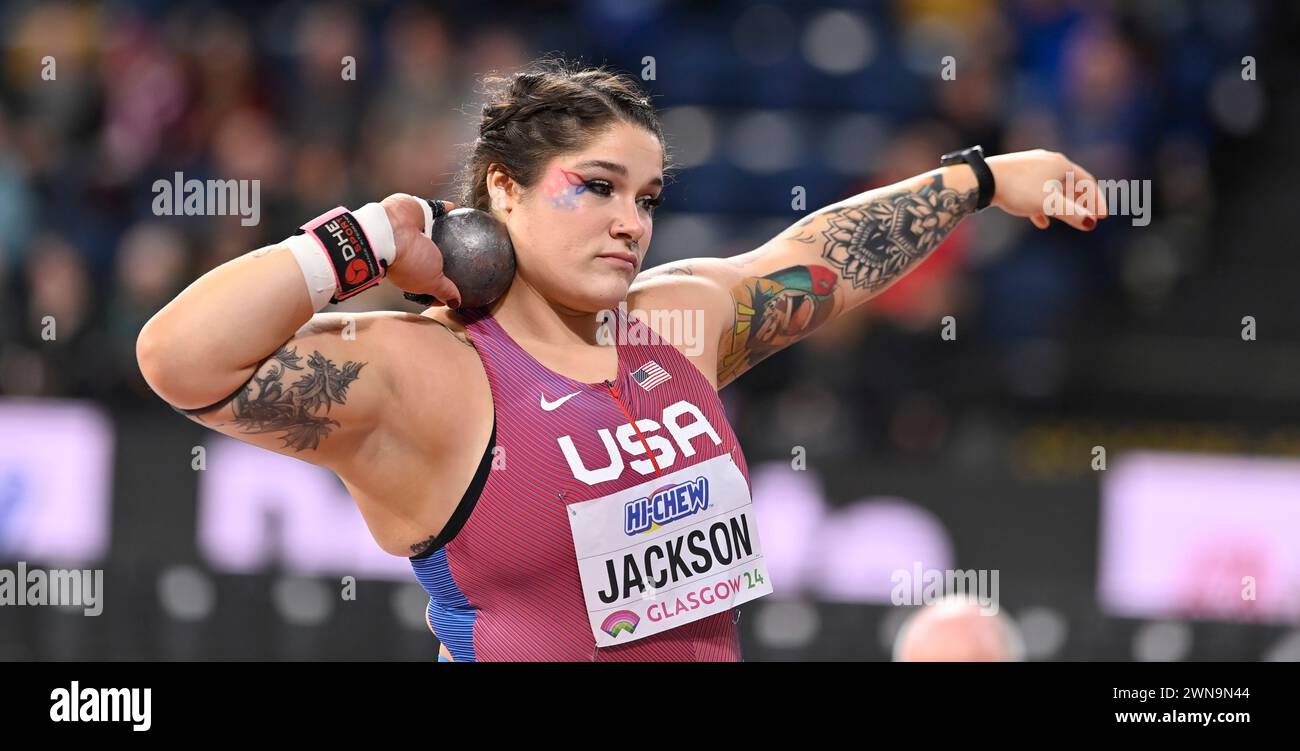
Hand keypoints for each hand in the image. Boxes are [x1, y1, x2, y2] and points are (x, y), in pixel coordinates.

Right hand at [380, 194, 461, 308]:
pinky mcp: (419, 211)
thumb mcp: (431, 282)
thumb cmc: (408, 260)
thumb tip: (455, 303)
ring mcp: (415, 230)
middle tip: (462, 259)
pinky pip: (438, 209)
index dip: (440, 283)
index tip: (454, 286)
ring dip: (448, 232)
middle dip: (445, 257)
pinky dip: (447, 210)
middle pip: (433, 254)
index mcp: (411, 269)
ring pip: (436, 231)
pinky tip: (459, 211)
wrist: (391, 230)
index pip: (428, 278)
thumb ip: (444, 291)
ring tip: (464, 234)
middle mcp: (412, 249)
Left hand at [986, 150, 1108, 230]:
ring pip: (1053, 187)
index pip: (1087, 182)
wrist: (982, 178)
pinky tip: (1040, 221)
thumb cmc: (1019, 189)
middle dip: (1080, 203)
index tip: (1102, 217)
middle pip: (1071, 183)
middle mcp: (1048, 160)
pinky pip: (1035, 190)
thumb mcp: (1049, 204)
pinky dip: (1041, 205)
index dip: (1097, 201)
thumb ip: (1072, 214)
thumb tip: (1091, 222)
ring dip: (1061, 204)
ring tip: (1066, 219)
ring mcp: (1031, 165)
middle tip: (1088, 218)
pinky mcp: (1016, 173)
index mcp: (1061, 164)